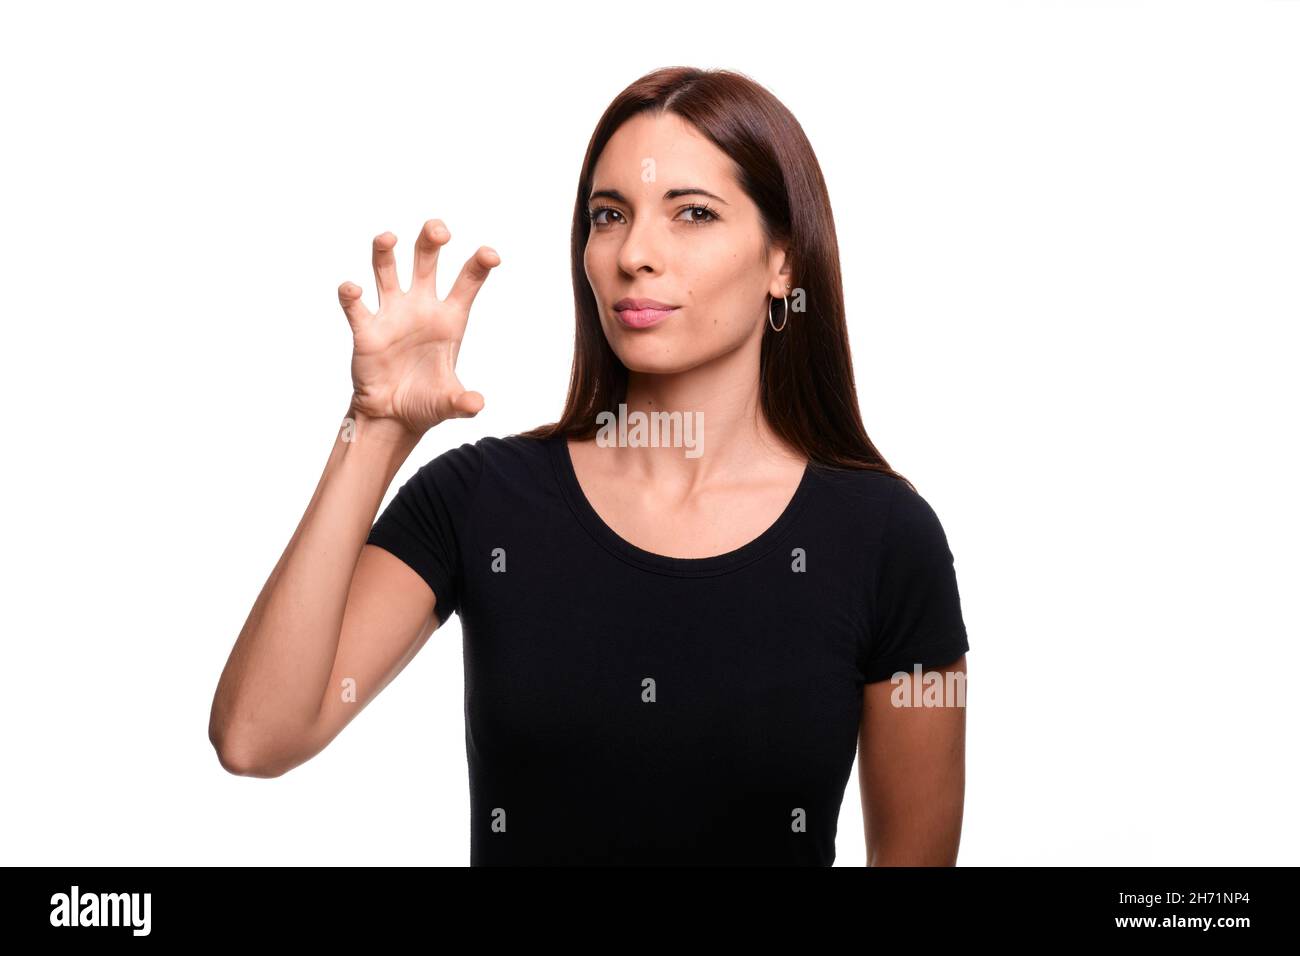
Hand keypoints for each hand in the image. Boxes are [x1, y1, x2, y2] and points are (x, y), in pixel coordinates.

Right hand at [340, 219, 498, 435]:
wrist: (393, 416)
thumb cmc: (425, 403)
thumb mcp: (448, 404)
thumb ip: (462, 403)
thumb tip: (476, 405)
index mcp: (449, 319)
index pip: (467, 282)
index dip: (479, 264)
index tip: (491, 254)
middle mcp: (421, 308)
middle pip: (426, 261)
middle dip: (431, 240)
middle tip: (439, 229)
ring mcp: (392, 314)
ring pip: (386, 270)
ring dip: (384, 251)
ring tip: (388, 237)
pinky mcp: (366, 330)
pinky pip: (356, 306)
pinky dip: (350, 294)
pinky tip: (352, 289)